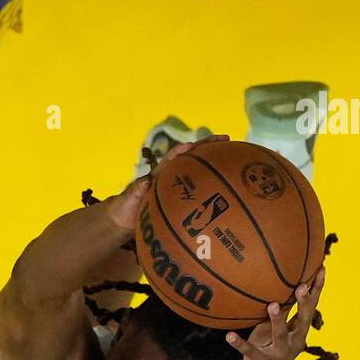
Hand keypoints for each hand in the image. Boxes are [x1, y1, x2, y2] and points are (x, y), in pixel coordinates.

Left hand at [108, 134, 231, 231]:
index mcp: (160, 174)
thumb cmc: (124, 208)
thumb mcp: (127, 200)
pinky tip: (229, 191)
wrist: (125, 220)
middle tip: (226, 139)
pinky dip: (213, 189)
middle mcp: (173, 177)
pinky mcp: (183, 200)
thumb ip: (134, 191)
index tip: (193, 145)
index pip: (173, 157)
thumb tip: (145, 182)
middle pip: (193, 158)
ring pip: (200, 172)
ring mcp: (180, 188)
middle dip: (208, 147)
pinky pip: (200, 192)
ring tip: (234, 157)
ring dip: (215, 164)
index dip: (182, 150)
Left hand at [227, 267, 325, 359]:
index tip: (321, 268)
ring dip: (277, 321)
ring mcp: (279, 354)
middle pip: (302, 320)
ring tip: (272, 306)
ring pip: (280, 336)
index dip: (317, 289)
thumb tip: (281, 281)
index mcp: (299, 331)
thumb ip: (283, 310)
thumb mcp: (278, 328)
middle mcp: (294, 342)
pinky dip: (239, 344)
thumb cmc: (270, 348)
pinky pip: (250, 352)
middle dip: (304, 303)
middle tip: (302, 287)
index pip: (311, 307)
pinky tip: (229, 336)